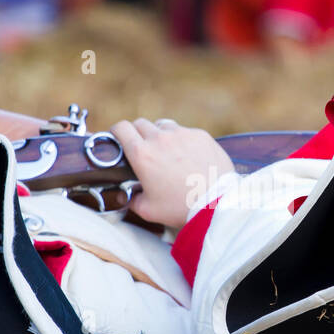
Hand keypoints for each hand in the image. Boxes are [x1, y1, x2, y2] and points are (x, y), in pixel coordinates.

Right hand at [110, 118, 234, 228]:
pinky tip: (187, 156)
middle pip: (140, 124)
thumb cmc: (180, 208)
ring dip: (159, 134)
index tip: (118, 137)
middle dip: (137, 133)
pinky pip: (185, 132)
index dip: (117, 131)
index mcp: (142, 154)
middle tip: (142, 148)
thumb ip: (132, 200)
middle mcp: (160, 138)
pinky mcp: (200, 135)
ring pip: (163, 125)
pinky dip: (182, 140)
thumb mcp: (148, 210)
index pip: (121, 128)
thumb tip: (126, 196)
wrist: (216, 204)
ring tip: (165, 151)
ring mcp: (182, 134)